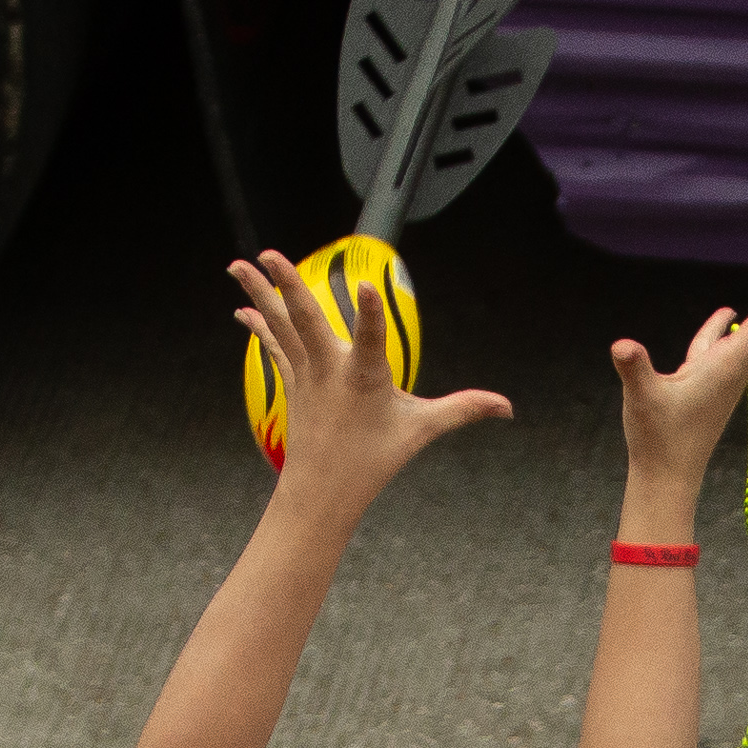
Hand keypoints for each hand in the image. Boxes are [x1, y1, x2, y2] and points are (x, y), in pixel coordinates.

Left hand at [231, 249, 508, 523]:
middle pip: (306, 321)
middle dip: (287, 286)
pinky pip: (273, 344)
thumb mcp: (422, 431)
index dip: (369, 312)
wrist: (323, 494)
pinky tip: (242, 304)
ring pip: (280, 325)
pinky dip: (258, 323)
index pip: (371, 339)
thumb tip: (508, 408)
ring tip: (238, 263)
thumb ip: (463, 409)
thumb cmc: (374, 460)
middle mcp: (331, 371)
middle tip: (268, 254)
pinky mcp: (293, 381)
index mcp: (366, 379)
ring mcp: (307, 375)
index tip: (362, 284)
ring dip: (258, 293)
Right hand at [612, 258, 747, 501]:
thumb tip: (622, 347)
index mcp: (728, 365)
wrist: (665, 477)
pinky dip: (725, 327)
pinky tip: (727, 314)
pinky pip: (723, 345)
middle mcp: (733, 368)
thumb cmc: (658, 439)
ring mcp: (721, 375)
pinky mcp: (706, 383)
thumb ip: (634, 369)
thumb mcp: (643, 399)